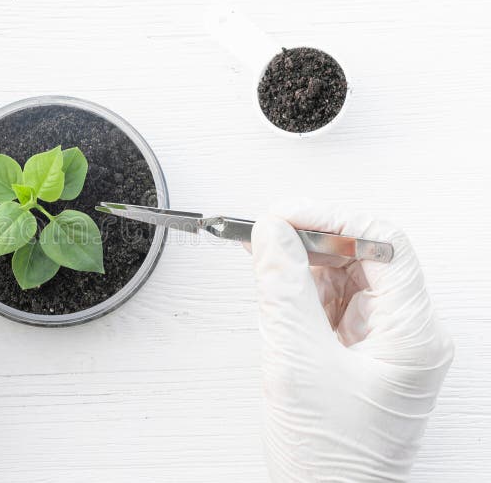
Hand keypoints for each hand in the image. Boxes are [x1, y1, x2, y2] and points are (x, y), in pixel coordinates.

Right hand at [251, 199, 452, 481]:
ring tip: (259, 254)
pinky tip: (271, 279)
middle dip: (310, 237)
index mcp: (413, 333)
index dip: (331, 217)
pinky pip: (327, 301)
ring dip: (299, 260)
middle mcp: (405, 332)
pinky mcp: (354, 350)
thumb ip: (282, 290)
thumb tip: (271, 233)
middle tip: (263, 231)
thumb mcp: (297, 365)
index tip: (283, 214)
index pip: (384, 242)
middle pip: (362, 253)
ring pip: (342, 274)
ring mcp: (380, 341)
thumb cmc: (331, 462)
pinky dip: (297, 287)